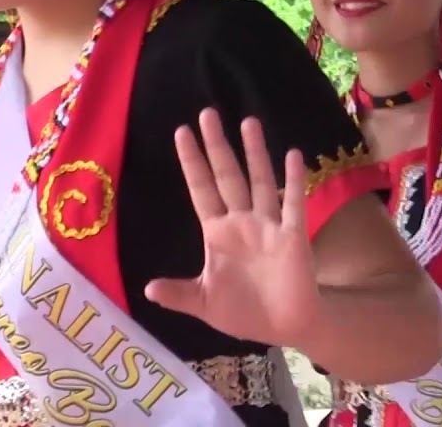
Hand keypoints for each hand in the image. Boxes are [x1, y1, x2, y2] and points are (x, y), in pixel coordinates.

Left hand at [146, 108, 321, 346]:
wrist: (286, 328)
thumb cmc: (244, 311)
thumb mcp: (203, 302)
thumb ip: (178, 293)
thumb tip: (147, 289)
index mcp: (217, 232)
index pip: (201, 188)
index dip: (192, 162)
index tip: (181, 132)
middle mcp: (241, 222)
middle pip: (227, 175)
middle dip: (217, 146)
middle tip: (206, 113)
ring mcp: (268, 227)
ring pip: (259, 182)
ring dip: (254, 153)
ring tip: (247, 122)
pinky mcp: (293, 238)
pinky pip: (293, 204)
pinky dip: (293, 180)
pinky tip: (293, 155)